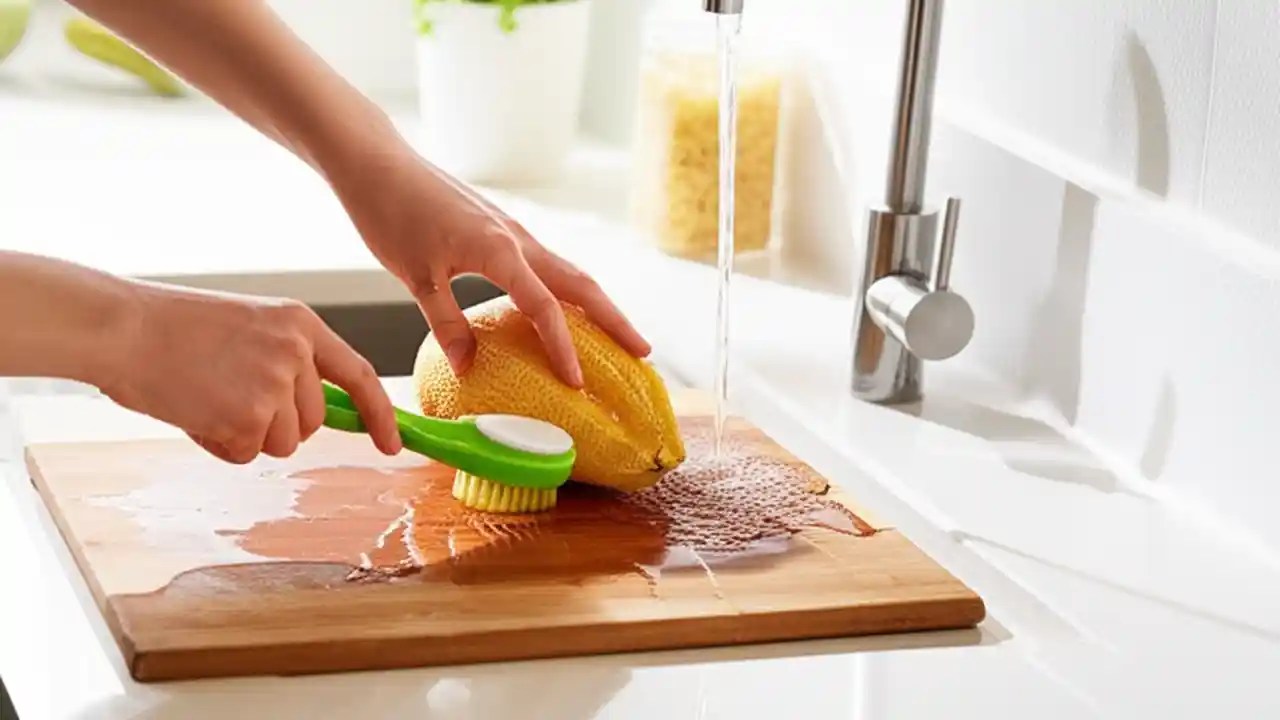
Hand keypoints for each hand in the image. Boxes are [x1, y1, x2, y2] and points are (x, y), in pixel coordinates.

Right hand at [101, 282, 401, 463]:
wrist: (120, 327)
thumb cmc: (172, 329)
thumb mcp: (247, 328)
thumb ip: (285, 363)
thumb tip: (311, 416)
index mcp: (300, 323)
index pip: (359, 373)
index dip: (379, 413)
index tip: (394, 443)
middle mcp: (296, 352)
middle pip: (313, 422)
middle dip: (276, 424)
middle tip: (225, 394)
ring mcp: (275, 384)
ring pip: (283, 442)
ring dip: (247, 435)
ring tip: (206, 397)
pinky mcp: (249, 417)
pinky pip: (247, 454)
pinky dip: (220, 445)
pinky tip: (194, 412)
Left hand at [328, 142, 650, 387]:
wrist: (378, 163)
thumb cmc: (391, 212)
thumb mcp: (416, 276)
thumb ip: (446, 322)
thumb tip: (470, 367)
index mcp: (501, 250)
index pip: (545, 308)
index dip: (563, 348)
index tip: (578, 383)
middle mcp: (518, 238)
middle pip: (581, 284)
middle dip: (615, 320)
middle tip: (643, 352)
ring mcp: (514, 232)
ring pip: (569, 272)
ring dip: (597, 305)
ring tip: (618, 337)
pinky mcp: (502, 230)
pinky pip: (547, 266)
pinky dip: (567, 292)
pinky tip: (563, 311)